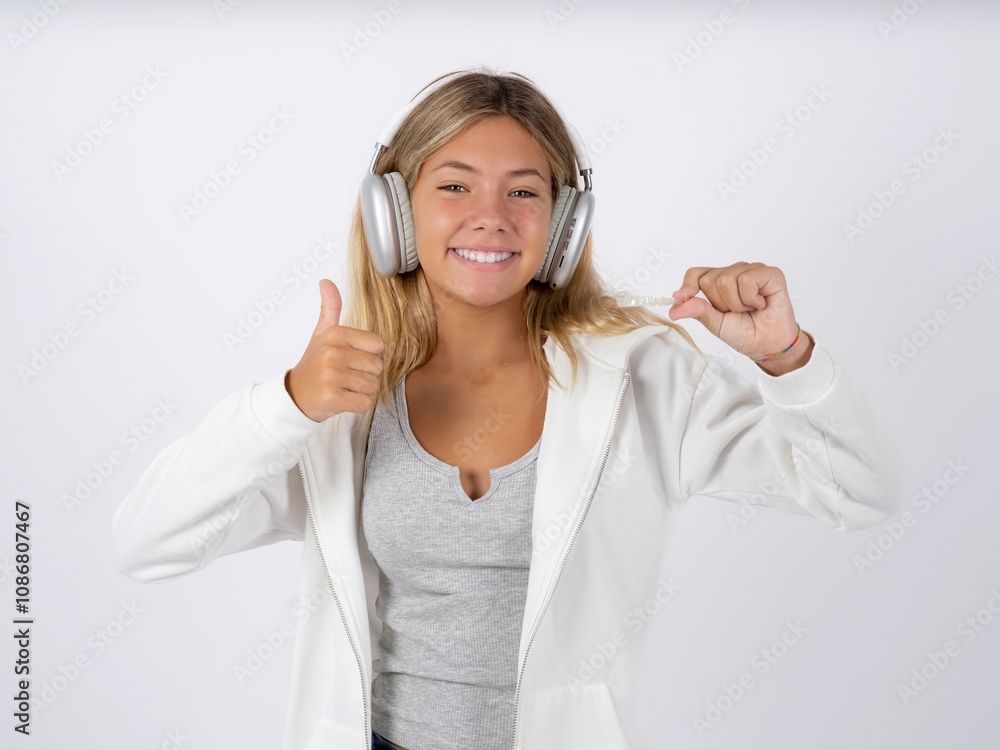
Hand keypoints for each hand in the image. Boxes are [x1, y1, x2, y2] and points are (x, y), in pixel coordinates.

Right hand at [286, 279, 384, 420]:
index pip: (379, 345)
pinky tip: (342, 399)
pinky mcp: (332, 397)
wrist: (295, 396)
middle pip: (377, 367)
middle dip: (366, 375)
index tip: (350, 360)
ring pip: (372, 386)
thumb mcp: (322, 334)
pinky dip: (357, 405)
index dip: (369, 356)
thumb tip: (326, 281)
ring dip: (362, 391)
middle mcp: (332, 352)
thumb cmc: (315, 365)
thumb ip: (330, 308)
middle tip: (345, 377)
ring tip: (343, 387)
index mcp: (335, 335)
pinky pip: (365, 403)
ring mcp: (331, 375)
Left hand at [667, 262, 803, 362]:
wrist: (768, 345)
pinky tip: (761, 304)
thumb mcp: (715, 324)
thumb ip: (697, 311)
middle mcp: (734, 272)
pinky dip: (751, 299)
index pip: (695, 274)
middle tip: (738, 312)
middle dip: (721, 304)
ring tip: (751, 309)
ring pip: (727, 280)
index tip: (682, 297)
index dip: (688, 285)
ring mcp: (752, 270)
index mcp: (718, 282)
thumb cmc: (744, 332)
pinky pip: (747, 280)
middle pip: (710, 279)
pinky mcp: (770, 273)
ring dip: (738, 304)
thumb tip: (674, 308)